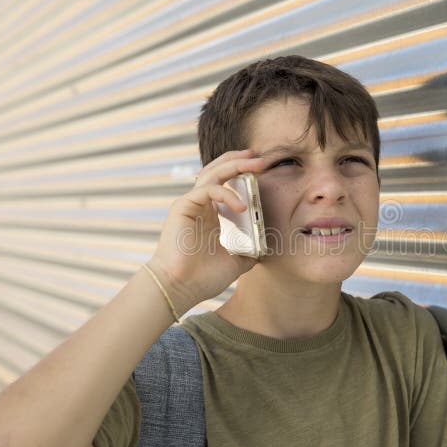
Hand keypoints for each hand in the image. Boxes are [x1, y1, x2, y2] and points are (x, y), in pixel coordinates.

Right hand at [145, 149, 266, 312]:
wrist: (181, 288)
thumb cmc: (203, 278)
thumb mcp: (236, 262)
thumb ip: (248, 251)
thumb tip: (264, 247)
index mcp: (210, 215)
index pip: (225, 185)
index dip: (241, 174)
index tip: (260, 170)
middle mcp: (200, 206)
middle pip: (218, 172)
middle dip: (239, 162)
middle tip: (260, 158)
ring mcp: (191, 205)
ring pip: (212, 174)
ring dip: (234, 165)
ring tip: (255, 163)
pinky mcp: (183, 207)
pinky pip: (207, 190)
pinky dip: (226, 193)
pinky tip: (241, 205)